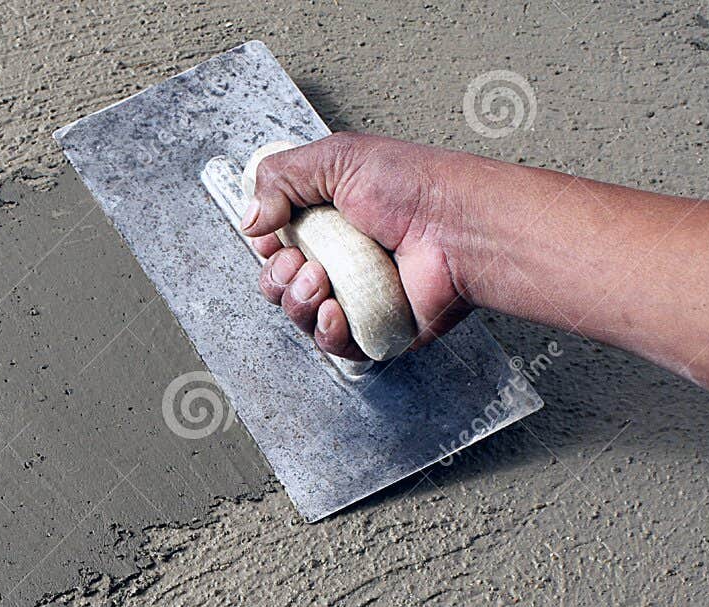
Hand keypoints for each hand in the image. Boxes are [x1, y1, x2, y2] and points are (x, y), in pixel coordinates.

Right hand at [242, 132, 477, 359]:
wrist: (459, 228)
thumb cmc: (416, 188)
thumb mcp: (337, 158)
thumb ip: (280, 177)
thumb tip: (250, 219)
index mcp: (331, 220)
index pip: (279, 244)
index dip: (268, 246)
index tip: (273, 237)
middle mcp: (342, 259)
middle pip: (282, 284)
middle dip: (277, 278)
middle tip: (299, 262)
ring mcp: (358, 296)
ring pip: (302, 316)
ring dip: (297, 302)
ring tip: (320, 281)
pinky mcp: (376, 330)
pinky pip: (335, 345)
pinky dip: (326, 331)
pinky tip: (334, 310)